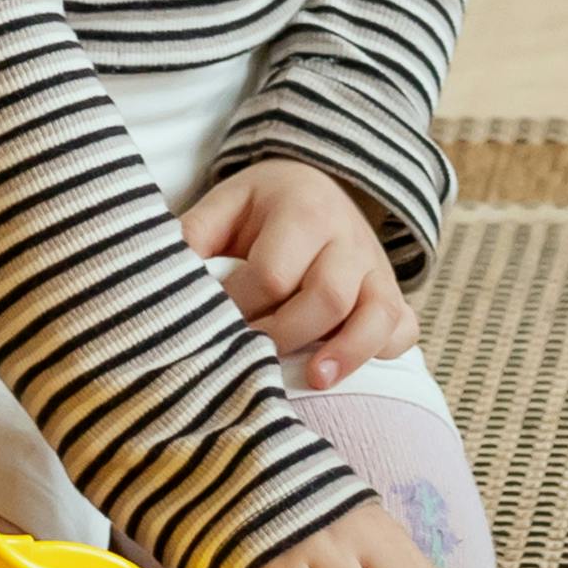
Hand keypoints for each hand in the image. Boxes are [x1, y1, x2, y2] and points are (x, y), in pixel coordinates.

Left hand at [183, 160, 417, 390]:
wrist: (315, 187)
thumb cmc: (262, 208)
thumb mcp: (227, 203)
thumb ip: (195, 234)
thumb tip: (163, 279)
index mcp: (303, 208)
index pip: (272, 272)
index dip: (240, 306)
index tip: (214, 323)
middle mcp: (347, 238)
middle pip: (327, 297)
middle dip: (285, 334)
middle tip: (250, 355)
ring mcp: (375, 268)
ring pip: (376, 314)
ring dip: (346, 352)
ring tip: (314, 380)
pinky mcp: (393, 293)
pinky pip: (403, 327)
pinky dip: (383, 350)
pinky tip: (348, 369)